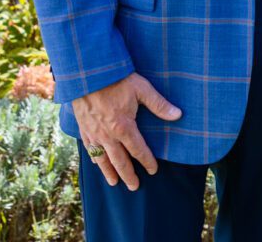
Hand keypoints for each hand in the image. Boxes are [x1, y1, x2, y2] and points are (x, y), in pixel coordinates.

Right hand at [72, 73, 181, 188]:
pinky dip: (94, 159)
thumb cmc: (117, 79)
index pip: (138, 150)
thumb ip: (159, 104)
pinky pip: (89, 149)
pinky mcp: (83, 129)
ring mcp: (94, 134)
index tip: (153, 170)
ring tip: (114, 183)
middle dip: (128, 175)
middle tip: (134, 187)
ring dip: (109, 172)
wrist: (88, 74)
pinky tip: (97, 163)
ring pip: (102, 159)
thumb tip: (178, 115)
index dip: (147, 161)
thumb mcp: (142, 89)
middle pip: (120, 161)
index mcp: (124, 127)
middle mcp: (108, 135)